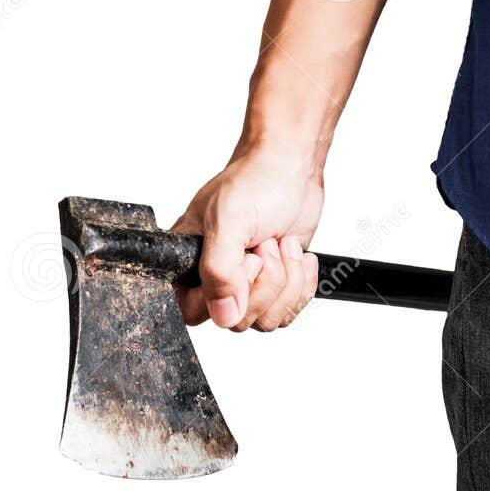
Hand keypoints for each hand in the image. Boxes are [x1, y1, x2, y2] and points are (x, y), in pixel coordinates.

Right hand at [171, 147, 322, 330]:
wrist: (291, 170)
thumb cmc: (254, 182)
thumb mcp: (229, 222)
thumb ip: (219, 271)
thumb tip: (224, 315)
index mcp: (189, 262)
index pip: (193, 311)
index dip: (225, 294)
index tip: (247, 259)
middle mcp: (215, 278)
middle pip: (236, 320)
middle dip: (265, 281)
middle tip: (266, 244)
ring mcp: (246, 286)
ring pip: (266, 320)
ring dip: (286, 280)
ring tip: (281, 243)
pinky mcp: (275, 288)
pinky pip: (288, 312)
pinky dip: (301, 284)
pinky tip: (296, 254)